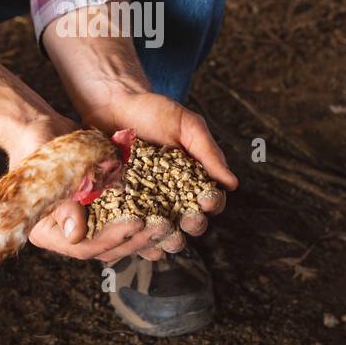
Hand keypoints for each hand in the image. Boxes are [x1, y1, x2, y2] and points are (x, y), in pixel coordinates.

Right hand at [3, 115, 161, 261]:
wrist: (41, 129)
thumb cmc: (37, 146)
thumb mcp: (49, 171)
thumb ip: (63, 204)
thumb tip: (76, 234)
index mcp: (47, 232)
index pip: (84, 247)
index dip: (112, 239)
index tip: (136, 223)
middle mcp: (66, 234)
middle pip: (105, 248)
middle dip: (135, 239)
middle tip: (161, 226)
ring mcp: (84, 224)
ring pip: (117, 239)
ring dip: (143, 234)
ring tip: (167, 223)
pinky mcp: (98, 211)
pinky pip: (121, 222)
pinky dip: (141, 220)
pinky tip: (162, 213)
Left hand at [78, 91, 235, 259]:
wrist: (112, 105)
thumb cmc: (153, 112)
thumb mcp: (186, 126)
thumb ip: (208, 152)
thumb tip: (232, 184)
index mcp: (193, 180)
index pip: (209, 200)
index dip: (211, 204)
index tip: (206, 200)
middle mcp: (173, 196)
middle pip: (189, 222)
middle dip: (192, 225)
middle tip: (188, 220)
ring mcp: (146, 204)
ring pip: (161, 232)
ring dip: (166, 238)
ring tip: (164, 237)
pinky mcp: (120, 207)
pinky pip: (130, 229)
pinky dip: (135, 238)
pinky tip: (136, 240)